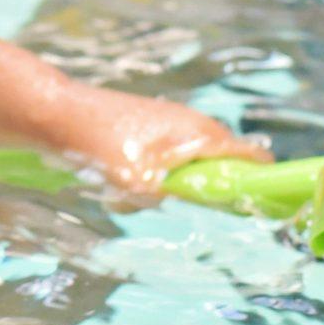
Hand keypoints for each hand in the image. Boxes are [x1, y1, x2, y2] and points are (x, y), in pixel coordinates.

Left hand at [39, 85, 270, 201]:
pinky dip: (153, 173)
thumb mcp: (138, 185)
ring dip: (173, 183)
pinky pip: (166, 156)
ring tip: (135, 192)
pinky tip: (121, 183)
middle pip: (221, 161)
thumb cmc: (100, 148)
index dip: (263, 179)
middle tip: (191, 210)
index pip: (251, 155)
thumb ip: (169, 197)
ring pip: (189, 161)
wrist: (60, 114)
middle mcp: (192, 122)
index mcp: (199, 133)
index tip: (263, 204)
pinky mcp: (151, 124)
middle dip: (209, 188)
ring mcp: (171, 120)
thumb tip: (182, 202)